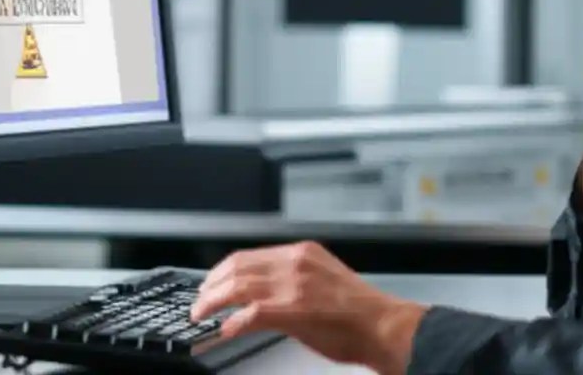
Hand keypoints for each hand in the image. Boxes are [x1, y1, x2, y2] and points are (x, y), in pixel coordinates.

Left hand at [191, 241, 427, 374]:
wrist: (382, 325)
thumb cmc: (360, 311)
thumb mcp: (324, 279)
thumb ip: (295, 280)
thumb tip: (267, 294)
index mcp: (303, 252)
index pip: (251, 255)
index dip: (225, 270)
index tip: (213, 281)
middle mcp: (295, 263)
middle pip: (237, 267)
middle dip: (211, 284)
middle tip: (200, 300)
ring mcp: (291, 286)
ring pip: (236, 287)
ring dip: (212, 302)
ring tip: (202, 313)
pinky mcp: (290, 310)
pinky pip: (247, 314)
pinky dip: (231, 323)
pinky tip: (225, 330)